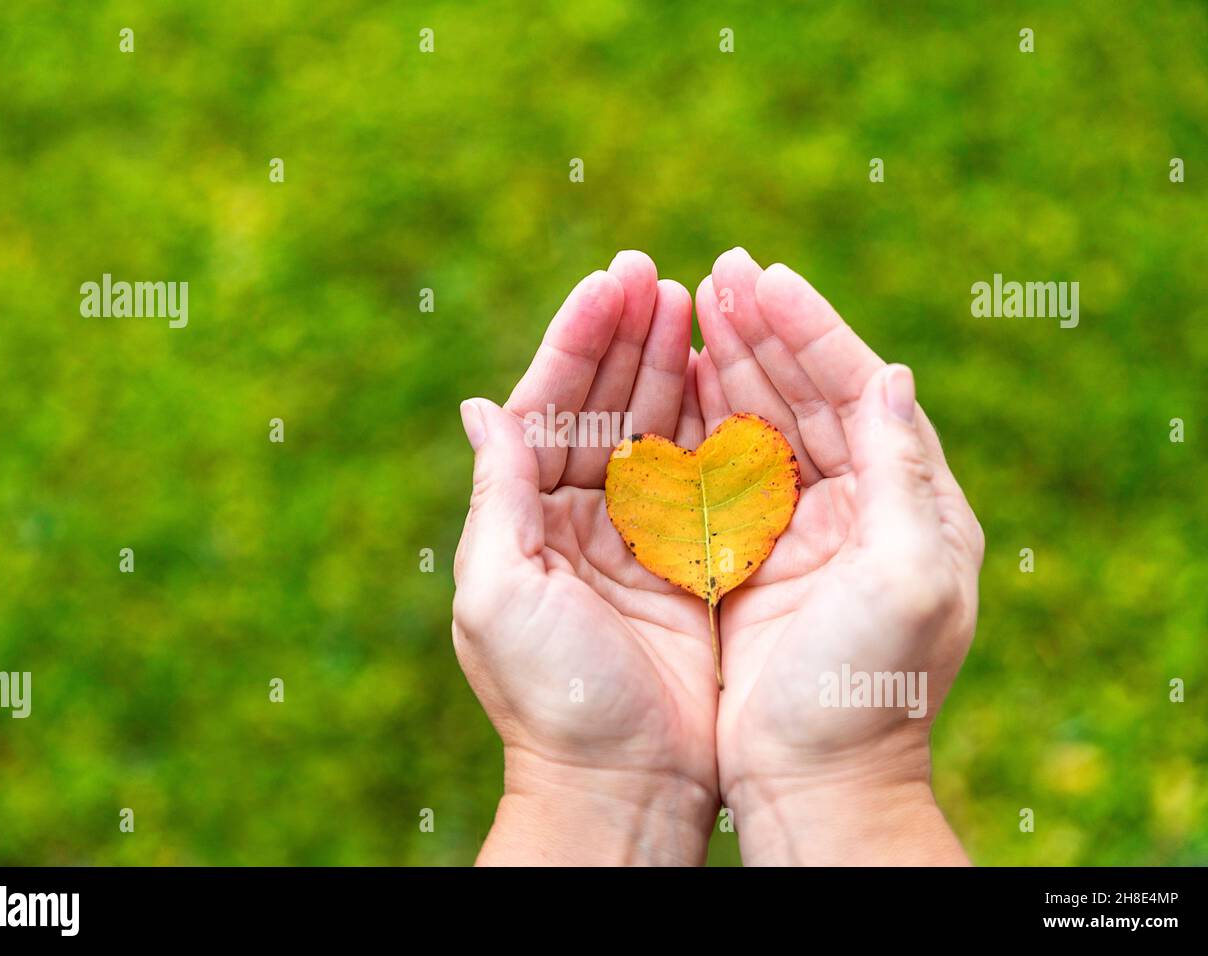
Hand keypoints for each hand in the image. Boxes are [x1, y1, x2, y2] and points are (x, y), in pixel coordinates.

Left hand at [453, 252, 719, 864]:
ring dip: (667, 365)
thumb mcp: (499, 592)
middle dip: (624, 338)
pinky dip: (711, 424)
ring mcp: (637, 536)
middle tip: (654, 273)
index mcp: (525, 517)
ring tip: (689, 302)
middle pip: (601, 405)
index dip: (576, 341)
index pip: (548, 406)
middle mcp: (578, 517)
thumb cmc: (549, 696)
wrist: (621, 783)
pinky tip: (724, 374)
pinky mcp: (691, 562)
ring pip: (652, 429)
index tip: (610, 283)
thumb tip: (482, 407)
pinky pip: (702, 476)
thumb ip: (498, 496)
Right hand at [695, 248, 984, 864]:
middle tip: (717, 271)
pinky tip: (676, 384)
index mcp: (906, 502)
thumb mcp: (910, 579)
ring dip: (730, 364)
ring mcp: (802, 531)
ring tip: (691, 305)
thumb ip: (905, 473)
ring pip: (762, 424)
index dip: (810, 330)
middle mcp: (858, 506)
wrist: (818, 781)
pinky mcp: (753, 559)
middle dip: (763, 332)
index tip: (763, 277)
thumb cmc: (870, 689)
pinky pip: (724, 471)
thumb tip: (894, 374)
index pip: (857, 390)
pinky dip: (702, 423)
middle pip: (806, 395)